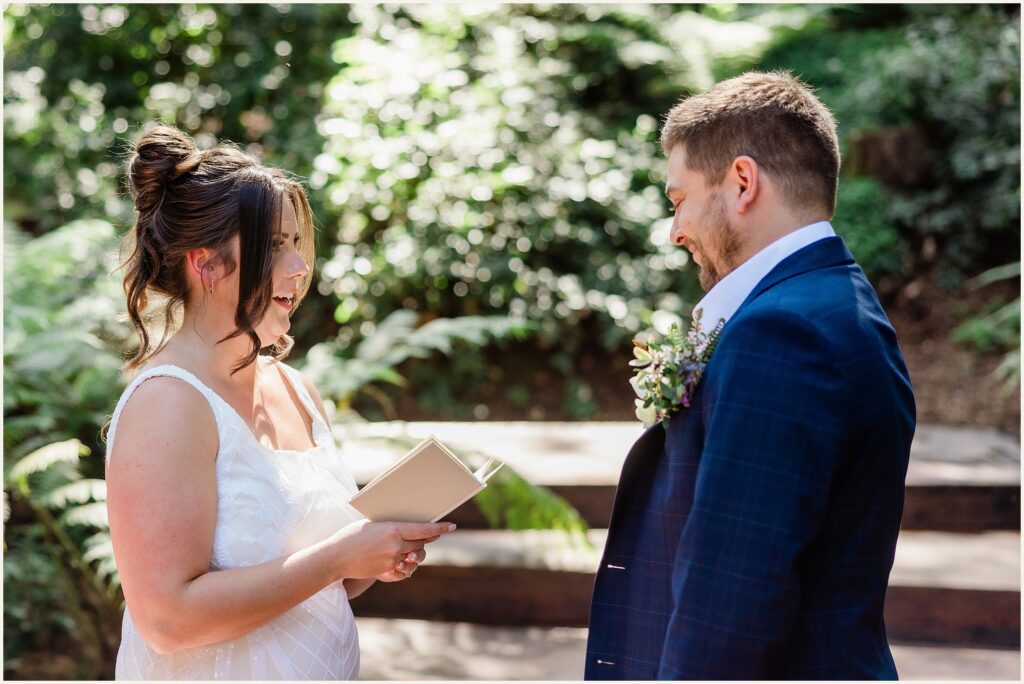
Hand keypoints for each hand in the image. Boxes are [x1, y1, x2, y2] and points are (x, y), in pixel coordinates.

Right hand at [329, 520, 453, 579]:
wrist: (335, 557)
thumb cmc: (351, 535)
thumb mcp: (372, 524)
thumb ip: (391, 526)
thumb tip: (406, 525)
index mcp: (392, 529)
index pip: (423, 529)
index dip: (440, 528)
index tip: (451, 526)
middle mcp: (395, 546)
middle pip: (421, 543)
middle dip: (427, 539)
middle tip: (431, 534)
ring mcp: (392, 561)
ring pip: (414, 556)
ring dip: (415, 552)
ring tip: (411, 547)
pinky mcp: (386, 571)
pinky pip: (404, 570)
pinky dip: (405, 565)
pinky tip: (401, 560)